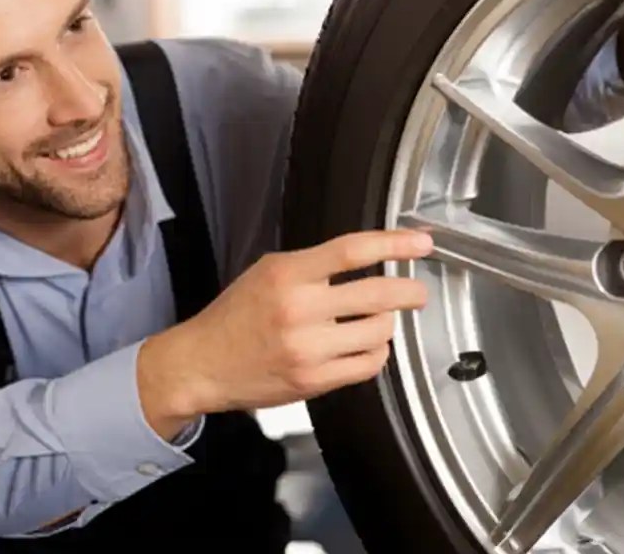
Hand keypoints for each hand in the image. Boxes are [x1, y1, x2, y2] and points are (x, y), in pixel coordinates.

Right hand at [136, 230, 432, 437]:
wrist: (203, 364)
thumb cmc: (234, 317)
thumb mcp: (266, 273)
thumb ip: (312, 265)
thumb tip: (367, 257)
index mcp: (286, 275)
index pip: (351, 251)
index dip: (393, 244)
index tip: (420, 242)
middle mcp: (299, 311)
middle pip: (377, 295)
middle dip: (410, 291)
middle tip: (417, 291)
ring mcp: (308, 349)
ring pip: (379, 332)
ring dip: (387, 324)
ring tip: (379, 320)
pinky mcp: (314, 381)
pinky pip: (368, 365)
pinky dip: (377, 352)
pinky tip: (367, 345)